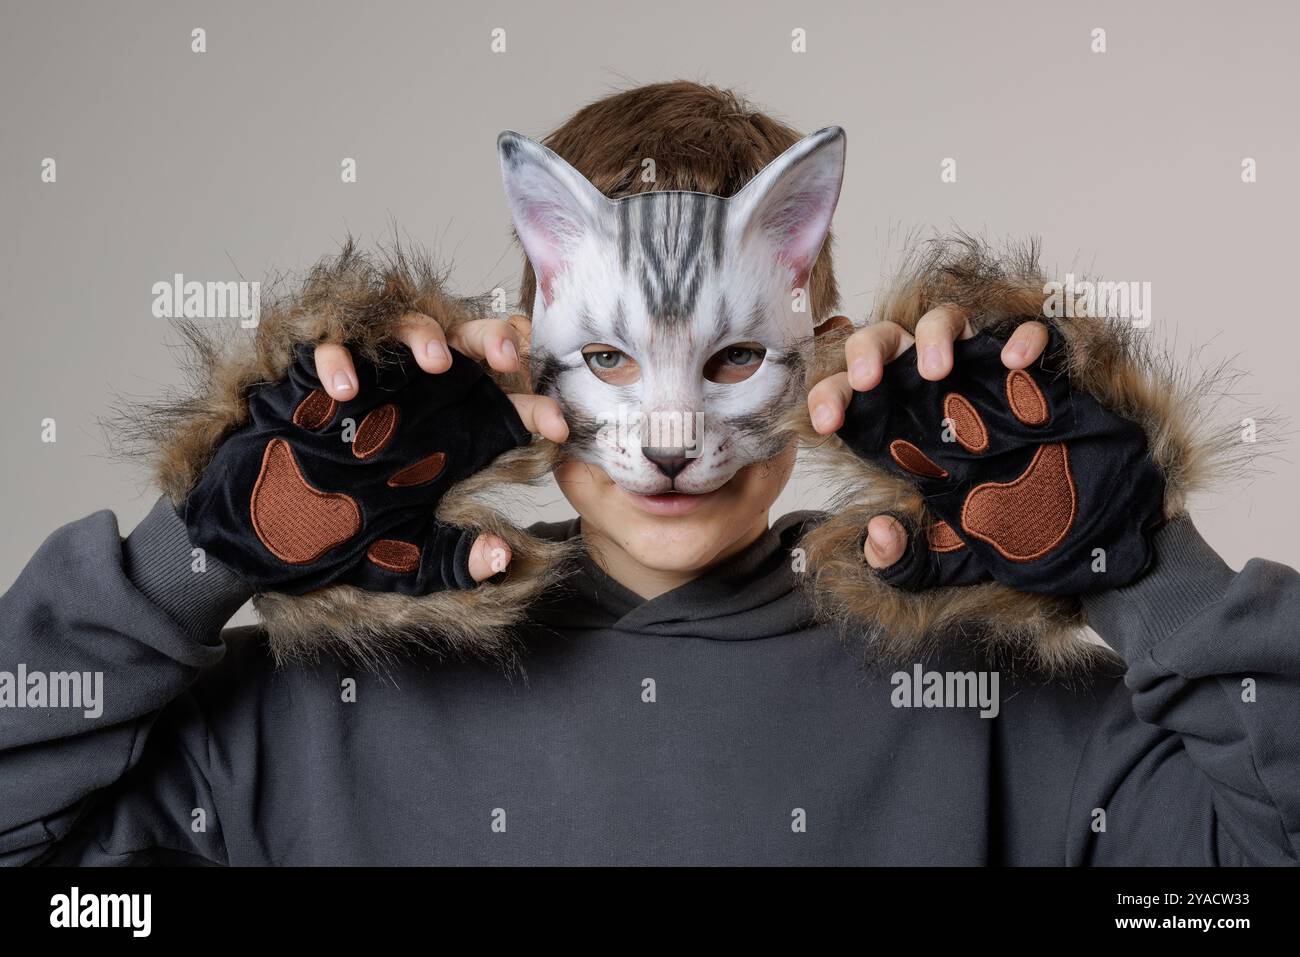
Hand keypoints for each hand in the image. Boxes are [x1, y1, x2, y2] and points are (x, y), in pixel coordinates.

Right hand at [313, 312, 567, 580]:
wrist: (268, 531)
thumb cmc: (342, 535)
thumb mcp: (406, 559)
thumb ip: (455, 562)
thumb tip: (500, 559)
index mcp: (455, 434)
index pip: (508, 407)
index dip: (538, 409)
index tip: (557, 426)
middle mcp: (421, 398)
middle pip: (470, 344)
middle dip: (495, 341)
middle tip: (509, 357)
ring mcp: (372, 381)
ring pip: (406, 326)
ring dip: (424, 334)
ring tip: (436, 362)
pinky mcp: (315, 374)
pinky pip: (329, 344)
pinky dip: (338, 358)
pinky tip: (345, 390)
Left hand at [805, 306, 1048, 567]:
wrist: (1079, 533)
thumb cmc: (1001, 535)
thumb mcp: (941, 561)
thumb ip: (900, 561)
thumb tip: (878, 535)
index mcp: (898, 429)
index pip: (849, 396)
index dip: (829, 398)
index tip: (826, 423)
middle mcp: (932, 394)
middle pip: (885, 341)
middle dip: (866, 351)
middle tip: (868, 381)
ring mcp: (983, 377)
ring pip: (946, 320)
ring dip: (934, 334)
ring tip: (937, 371)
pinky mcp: (1035, 374)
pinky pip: (1028, 332)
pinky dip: (1023, 337)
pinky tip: (1016, 364)